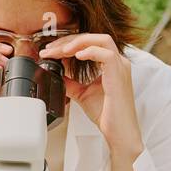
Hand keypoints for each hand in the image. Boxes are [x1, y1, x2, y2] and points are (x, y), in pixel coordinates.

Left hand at [39, 33, 143, 158]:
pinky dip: (90, 52)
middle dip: (69, 41)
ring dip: (78, 42)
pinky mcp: (119, 76)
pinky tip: (77, 56)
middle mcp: (118, 62)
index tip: (50, 51)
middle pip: (94, 37)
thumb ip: (71, 82)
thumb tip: (56, 73)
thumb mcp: (82, 93)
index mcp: (111, 64)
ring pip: (102, 40)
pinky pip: (106, 55)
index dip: (68, 44)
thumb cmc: (106, 114)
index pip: (89, 43)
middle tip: (50, 49)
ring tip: (61, 50)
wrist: (118, 132)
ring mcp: (120, 67)